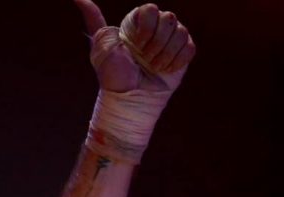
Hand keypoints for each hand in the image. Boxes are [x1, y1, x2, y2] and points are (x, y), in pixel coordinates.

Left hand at [75, 2, 194, 93]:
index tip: (135, 46)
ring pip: (180, 32)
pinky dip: (177, 60)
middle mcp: (154, 28)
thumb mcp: (101, 46)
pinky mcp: (181, 54)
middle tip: (144, 59)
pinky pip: (189, 47)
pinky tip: (165, 70)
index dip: (146, 29)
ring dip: (166, 54)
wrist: (130, 100)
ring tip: (153, 67)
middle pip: (169, 18)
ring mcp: (169, 40)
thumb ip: (93, 19)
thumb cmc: (113, 75)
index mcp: (136, 23)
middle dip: (156, 43)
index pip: (150, 9)